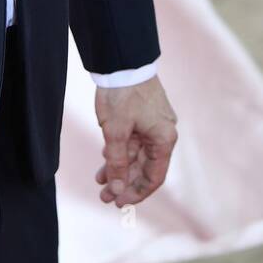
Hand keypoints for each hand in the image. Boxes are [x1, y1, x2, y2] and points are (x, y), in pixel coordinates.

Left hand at [94, 76, 177, 207]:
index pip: (153, 177)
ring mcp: (154, 123)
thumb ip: (116, 162)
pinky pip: (133, 139)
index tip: (119, 203)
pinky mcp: (144, 114)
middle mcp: (163, 133)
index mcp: (164, 139)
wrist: (122, 59)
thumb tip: (117, 189)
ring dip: (118, 166)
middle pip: (144, 166)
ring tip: (99, 179)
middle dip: (123, 182)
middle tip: (104, 195)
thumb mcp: (115, 131)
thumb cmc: (122, 94)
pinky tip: (104, 156)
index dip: (136, 193)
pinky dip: (119, 150)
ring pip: (136, 153)